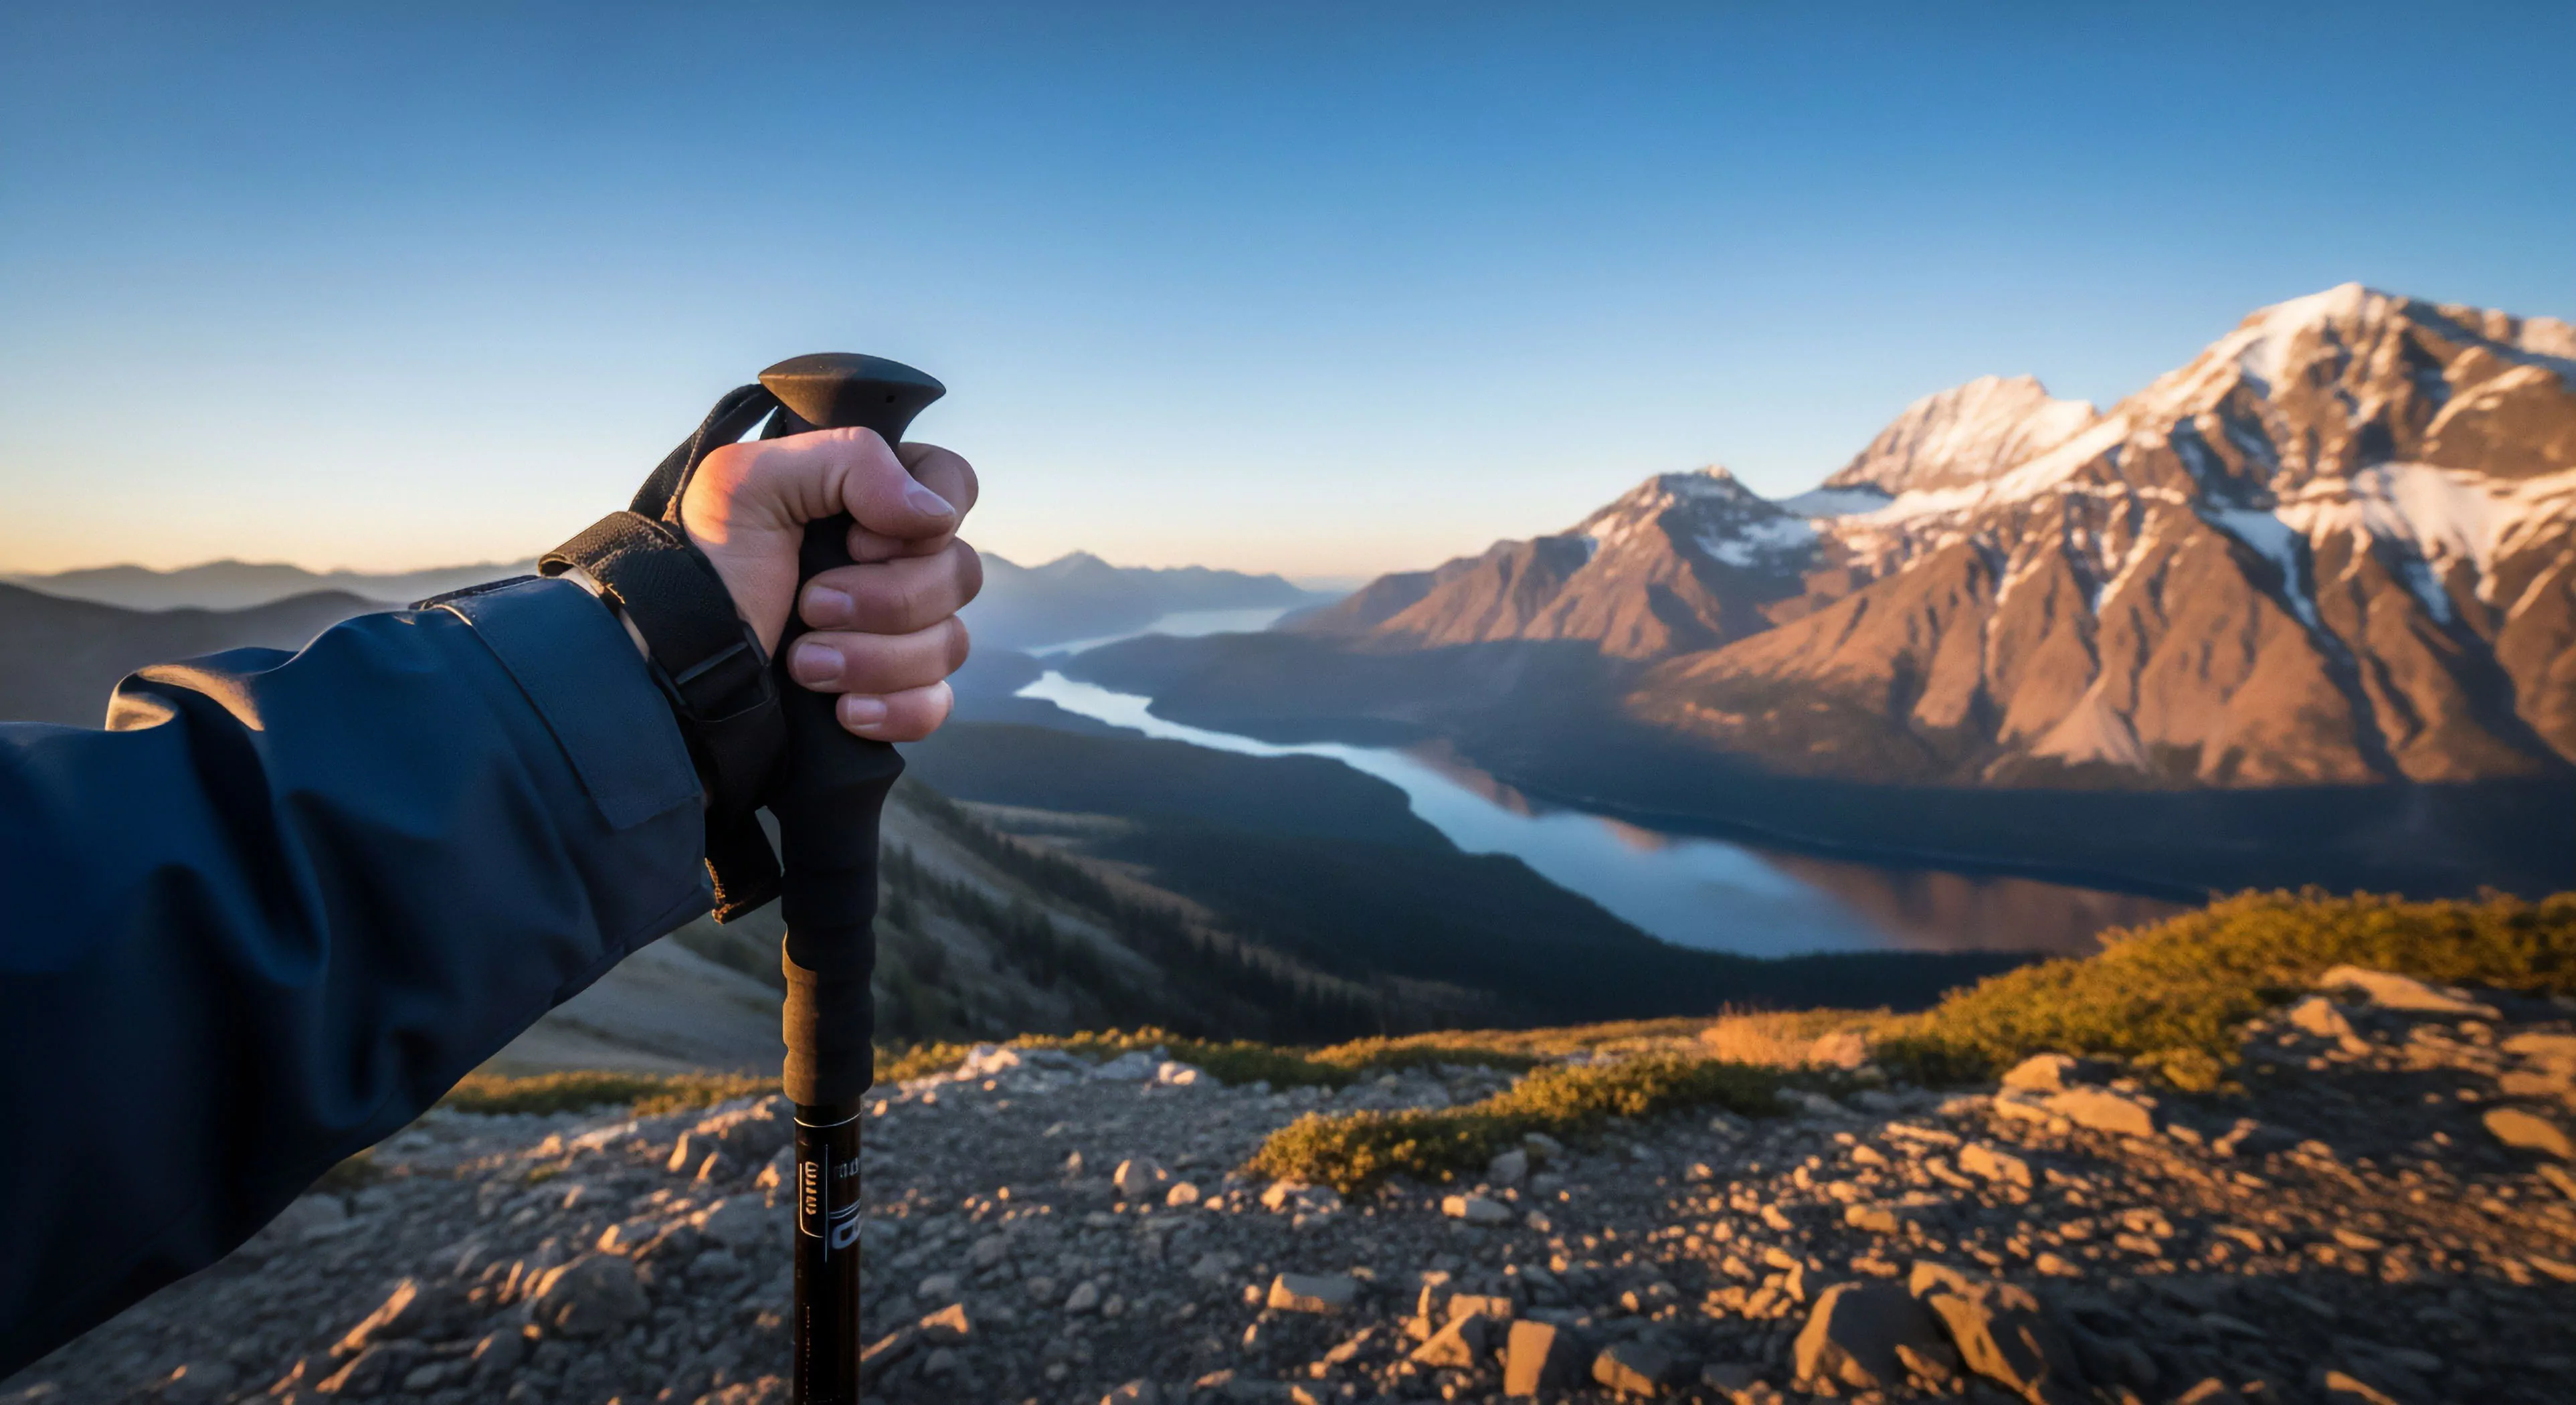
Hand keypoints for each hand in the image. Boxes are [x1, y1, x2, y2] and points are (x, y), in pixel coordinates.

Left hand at [678, 428, 980, 740]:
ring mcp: (895, 631)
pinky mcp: (891, 693)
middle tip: (811, 604)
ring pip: (950, 642)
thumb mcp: (748, 483)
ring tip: (805, 664)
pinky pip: (936, 704)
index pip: (952, 483)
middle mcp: (889, 561)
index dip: (925, 516)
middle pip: (959, 571)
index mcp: (864, 499)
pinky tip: (844, 709)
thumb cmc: (701, 570)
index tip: (856, 538)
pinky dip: (895, 708)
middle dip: (886, 598)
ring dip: (875, 657)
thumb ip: (849, 460)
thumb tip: (937, 514)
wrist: (671, 675)